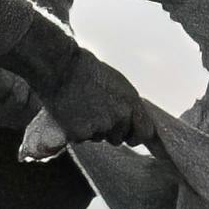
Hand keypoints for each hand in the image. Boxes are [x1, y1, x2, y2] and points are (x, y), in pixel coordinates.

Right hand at [32, 54, 149, 151]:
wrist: (62, 69)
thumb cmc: (87, 71)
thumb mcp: (118, 84)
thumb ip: (128, 104)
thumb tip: (132, 118)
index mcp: (132, 103)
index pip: (145, 132)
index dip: (137, 136)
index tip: (133, 138)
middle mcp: (120, 117)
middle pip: (119, 138)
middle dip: (110, 131)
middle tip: (96, 112)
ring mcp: (102, 127)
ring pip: (100, 138)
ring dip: (93, 130)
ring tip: (82, 109)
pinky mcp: (82, 134)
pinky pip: (82, 139)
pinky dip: (76, 131)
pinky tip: (71, 114)